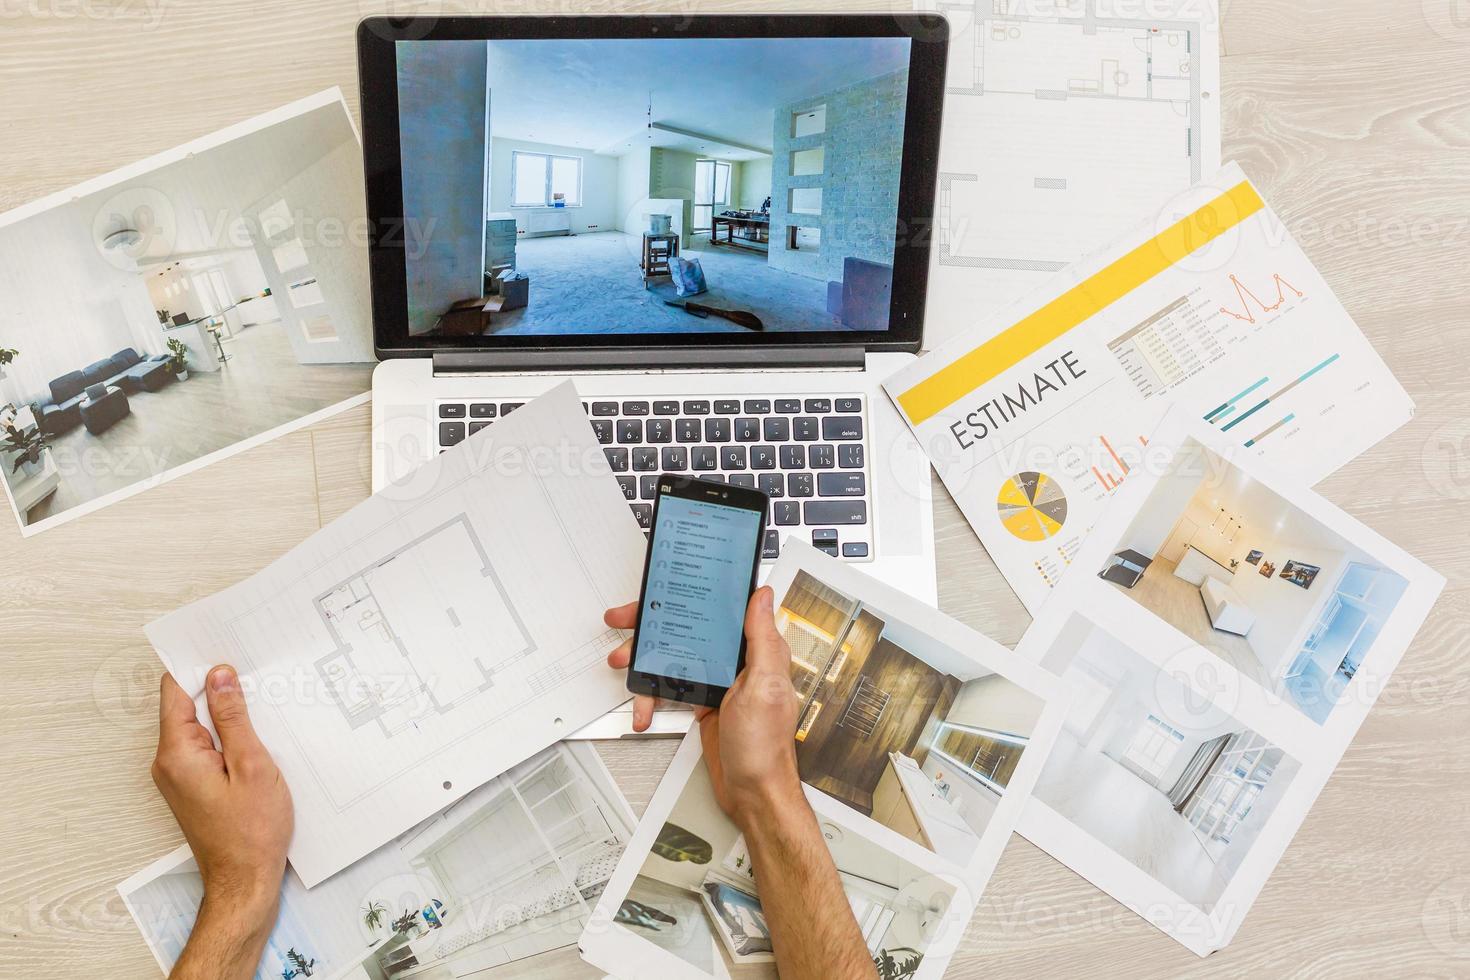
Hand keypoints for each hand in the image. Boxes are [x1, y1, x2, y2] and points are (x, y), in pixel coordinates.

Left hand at [152, 666, 291, 972]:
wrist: (244, 882)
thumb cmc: (252, 831)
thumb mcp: (251, 765)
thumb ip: (233, 718)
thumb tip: (219, 676)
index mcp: (177, 753)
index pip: (175, 690)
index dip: (200, 668)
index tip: (227, 653)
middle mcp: (168, 762)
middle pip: (186, 706)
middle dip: (218, 689)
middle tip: (255, 677)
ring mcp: (178, 776)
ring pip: (198, 727)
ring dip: (227, 715)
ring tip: (262, 709)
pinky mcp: (192, 786)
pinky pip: (205, 748)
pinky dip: (227, 737)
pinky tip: (255, 740)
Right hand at [603, 587, 803, 824]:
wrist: (753, 793)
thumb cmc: (766, 747)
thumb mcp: (764, 686)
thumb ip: (761, 639)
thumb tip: (761, 596)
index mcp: (757, 652)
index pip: (721, 612)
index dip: (692, 597)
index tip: (666, 590)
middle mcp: (738, 664)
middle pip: (691, 630)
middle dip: (655, 626)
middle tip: (628, 621)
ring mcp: (718, 683)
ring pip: (675, 659)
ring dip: (645, 661)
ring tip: (625, 664)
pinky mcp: (704, 703)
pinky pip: (671, 689)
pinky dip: (652, 697)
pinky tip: (643, 707)